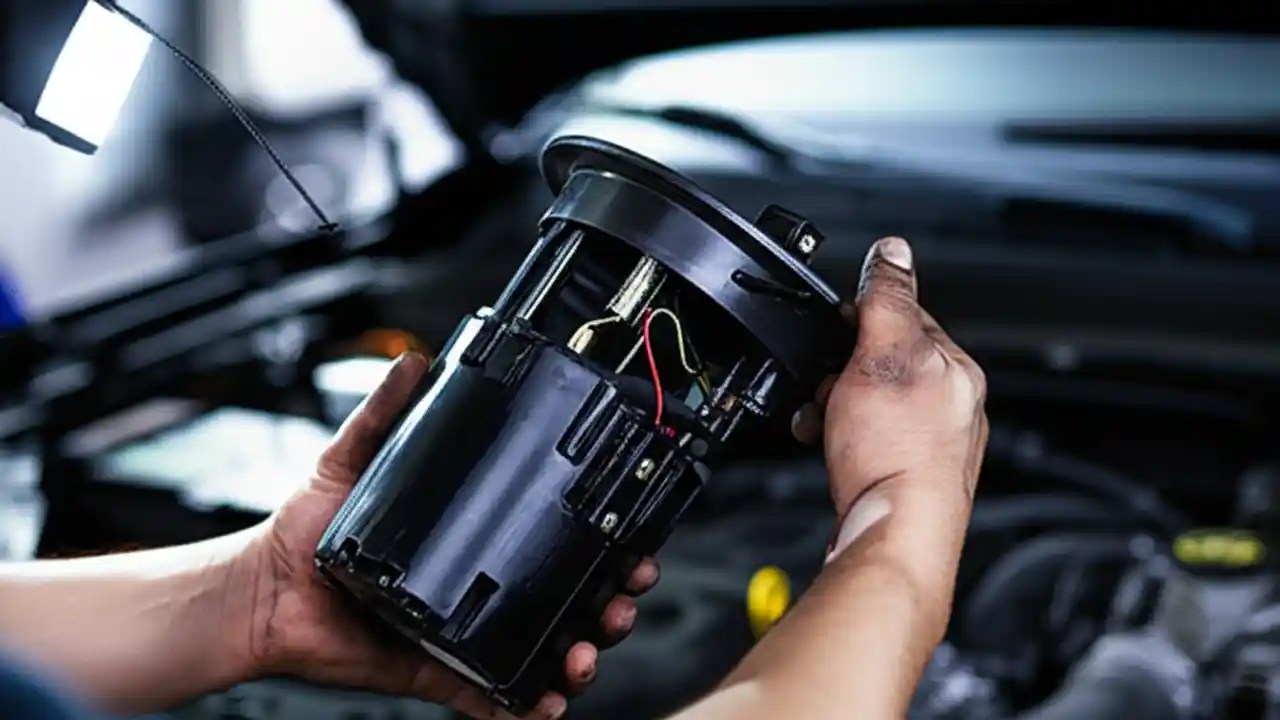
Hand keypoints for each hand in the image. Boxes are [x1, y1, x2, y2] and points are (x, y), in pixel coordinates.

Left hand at [239, 353, 659, 718]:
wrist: (262, 589)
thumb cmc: (308, 527)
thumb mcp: (353, 459)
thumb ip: (384, 412)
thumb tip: (412, 362)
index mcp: (475, 540)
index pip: (555, 540)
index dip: (603, 543)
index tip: (633, 540)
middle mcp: (480, 588)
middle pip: (567, 601)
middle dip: (609, 605)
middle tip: (622, 598)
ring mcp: (464, 634)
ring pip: (542, 653)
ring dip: (578, 657)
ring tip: (583, 653)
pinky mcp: (437, 673)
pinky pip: (490, 698)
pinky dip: (522, 707)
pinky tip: (542, 704)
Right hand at [792, 237, 987, 557]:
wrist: (894, 533)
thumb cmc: (897, 454)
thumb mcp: (884, 354)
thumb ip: (887, 299)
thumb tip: (892, 251)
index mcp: (954, 369)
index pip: (904, 317)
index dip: (858, 321)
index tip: (832, 335)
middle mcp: (950, 404)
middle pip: (881, 362)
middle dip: (841, 372)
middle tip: (827, 390)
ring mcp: (930, 444)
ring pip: (869, 404)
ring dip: (835, 408)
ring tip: (823, 425)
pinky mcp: (906, 476)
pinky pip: (866, 440)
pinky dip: (841, 440)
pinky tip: (831, 451)